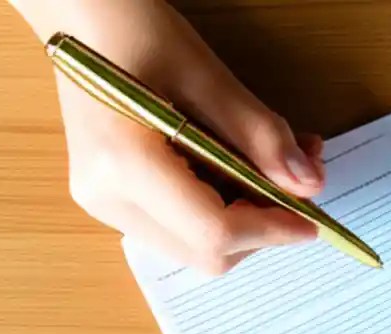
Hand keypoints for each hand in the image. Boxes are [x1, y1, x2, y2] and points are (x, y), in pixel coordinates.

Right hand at [10, 0, 322, 273]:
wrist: (78, 15)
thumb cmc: (133, 28)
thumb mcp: (207, 76)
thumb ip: (260, 136)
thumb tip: (309, 184)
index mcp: (122, 166)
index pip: (211, 231)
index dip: (270, 229)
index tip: (312, 218)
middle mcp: (107, 198)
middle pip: (205, 251)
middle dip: (262, 224)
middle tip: (298, 178)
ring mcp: (106, 204)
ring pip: (197, 245)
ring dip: (248, 214)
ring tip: (276, 162)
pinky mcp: (115, 199)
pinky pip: (182, 224)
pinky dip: (223, 203)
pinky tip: (242, 164)